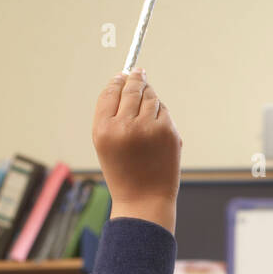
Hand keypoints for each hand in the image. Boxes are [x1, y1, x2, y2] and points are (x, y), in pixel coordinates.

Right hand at [92, 70, 180, 232]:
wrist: (144, 200)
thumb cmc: (123, 173)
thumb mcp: (105, 145)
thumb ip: (111, 115)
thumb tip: (126, 79)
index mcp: (104, 130)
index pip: (110, 93)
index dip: (117, 81)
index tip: (123, 74)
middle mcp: (125, 126)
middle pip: (131, 89)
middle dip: (136, 79)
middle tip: (138, 72)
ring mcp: (149, 128)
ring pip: (150, 97)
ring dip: (148, 97)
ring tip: (145, 108)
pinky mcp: (168, 132)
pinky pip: (163, 112)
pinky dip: (160, 114)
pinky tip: (155, 127)